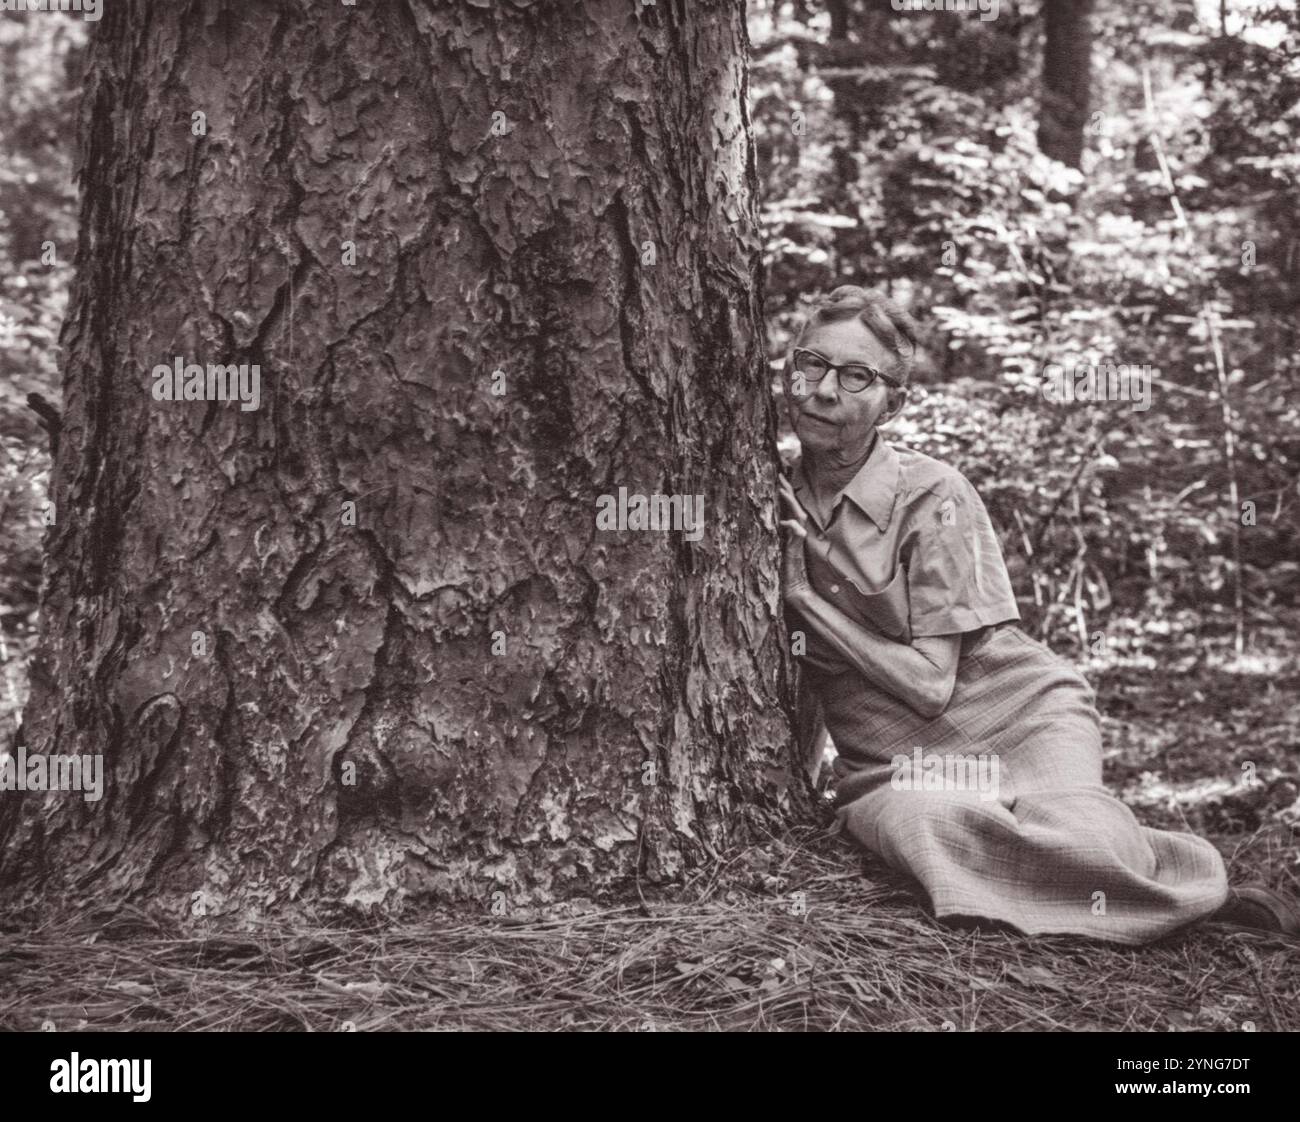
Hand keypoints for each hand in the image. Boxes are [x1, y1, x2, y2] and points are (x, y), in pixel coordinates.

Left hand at [779, 475, 814, 604]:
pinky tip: (785, 521)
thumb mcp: (775, 549)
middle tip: (780, 475)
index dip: (785, 493)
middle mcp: (796, 533)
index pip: (790, 508)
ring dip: (790, 503)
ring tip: (782, 490)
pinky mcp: (796, 550)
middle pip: (795, 507)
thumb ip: (774, 536)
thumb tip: (764, 524)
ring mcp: (797, 541)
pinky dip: (792, 527)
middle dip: (788, 490)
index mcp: (791, 531)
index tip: (779, 478)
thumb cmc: (784, 571)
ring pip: (798, 516)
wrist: (795, 588)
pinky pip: (797, 535)